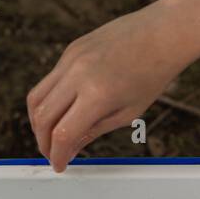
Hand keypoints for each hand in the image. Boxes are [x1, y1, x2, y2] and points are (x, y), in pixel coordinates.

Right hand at [26, 0, 197, 171]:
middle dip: (43, 142)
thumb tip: (69, 149)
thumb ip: (93, 132)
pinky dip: (49, 101)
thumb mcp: (127, 113)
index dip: (57, 155)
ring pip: (37, 97)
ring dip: (39, 122)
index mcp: (97, 94)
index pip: (62, 134)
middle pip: (42, 117)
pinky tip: (62, 111)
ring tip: (51, 135)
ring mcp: (71, 58)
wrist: (162, 33)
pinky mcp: (70, 50)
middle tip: (52, 154)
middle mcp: (78, 74)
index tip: (59, 165)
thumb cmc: (152, 74)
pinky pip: (49, 81)